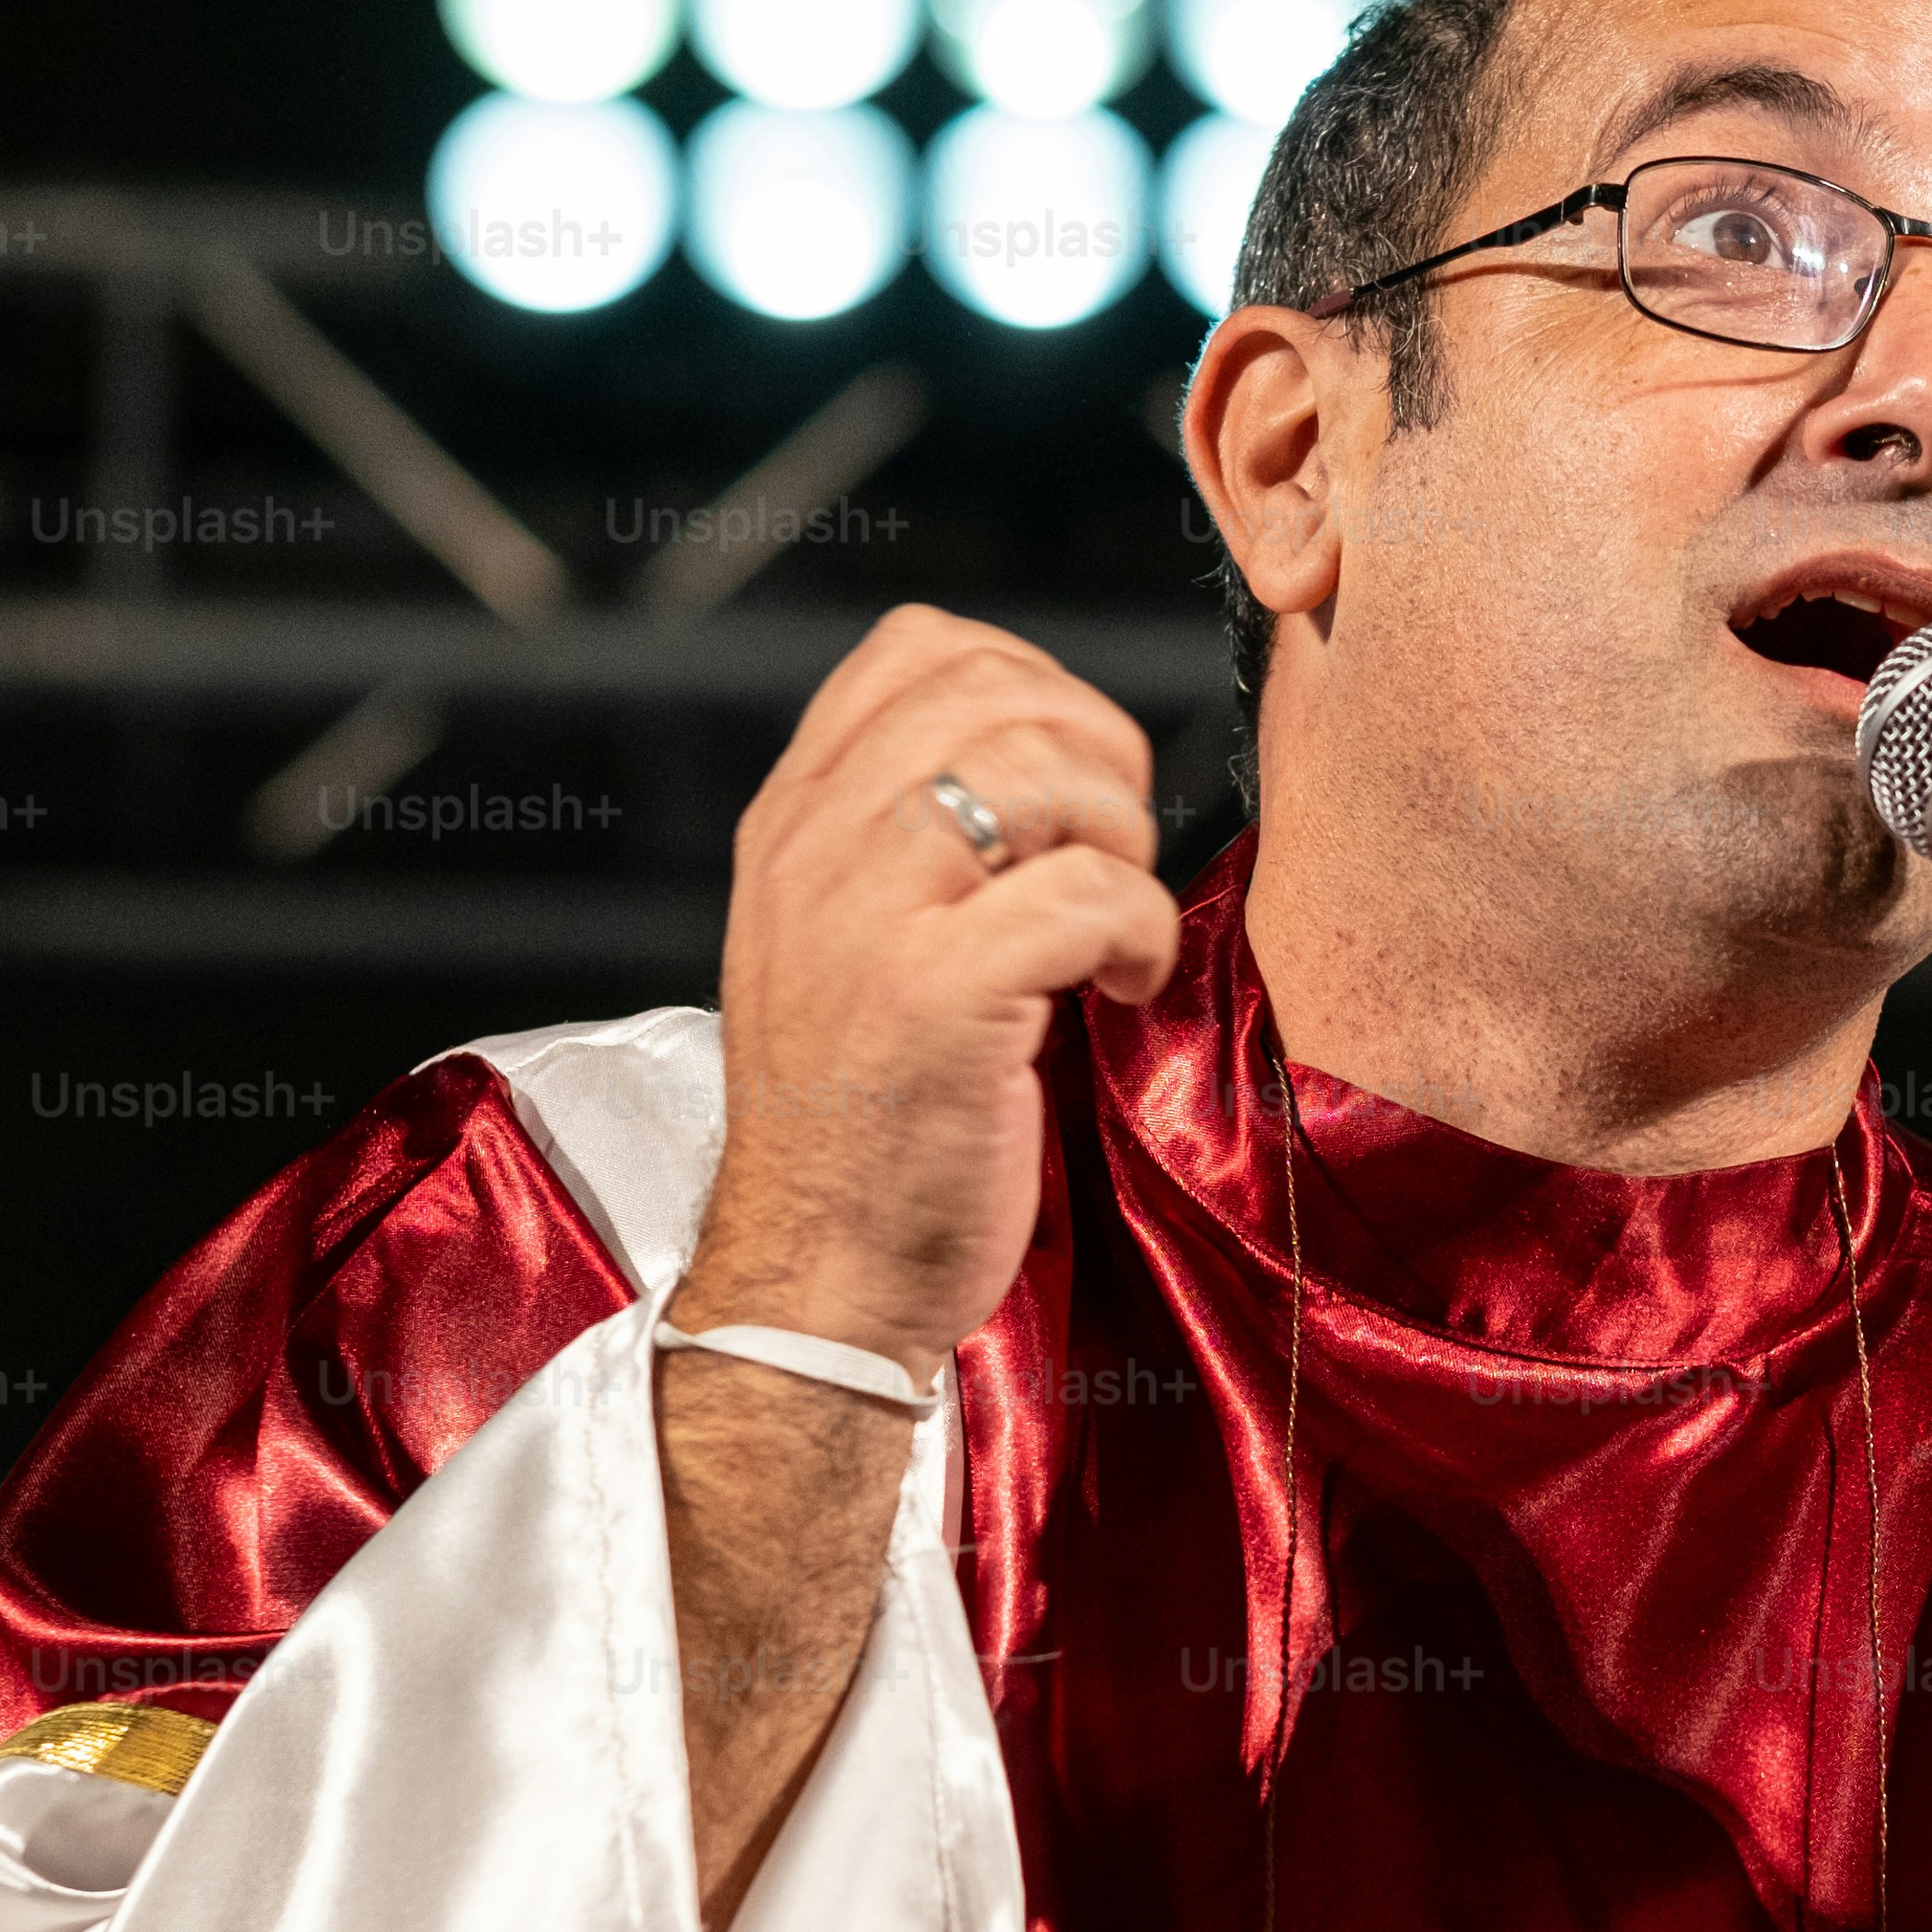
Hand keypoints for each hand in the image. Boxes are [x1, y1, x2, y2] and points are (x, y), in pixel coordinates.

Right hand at [685, 607, 1181, 1370]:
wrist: (815, 1284)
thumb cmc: (864, 1128)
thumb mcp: (840, 946)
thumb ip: (900, 838)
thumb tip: (1041, 748)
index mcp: (792, 823)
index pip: (919, 647)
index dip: (1035, 685)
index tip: (1070, 785)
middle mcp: (814, 850)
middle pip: (999, 690)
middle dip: (1100, 757)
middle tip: (1110, 858)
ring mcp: (867, 919)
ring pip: (1048, 774)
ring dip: (1125, 842)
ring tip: (1110, 928)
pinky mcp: (937, 997)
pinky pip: (1087, 893)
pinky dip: (1140, 934)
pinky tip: (1118, 992)